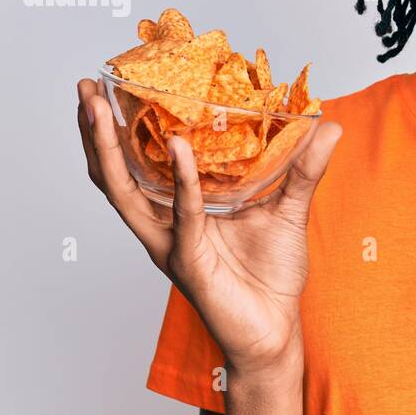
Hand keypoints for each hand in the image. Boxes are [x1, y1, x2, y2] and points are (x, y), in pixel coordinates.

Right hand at [76, 77, 342, 373]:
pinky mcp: (189, 264)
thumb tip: (329, 124)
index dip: (118, 128)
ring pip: (127, 192)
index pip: (136, 163)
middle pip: (113, 173)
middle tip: (86, 86)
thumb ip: (304, 167)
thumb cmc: (272, 276)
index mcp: (177, 210)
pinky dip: (183, 181)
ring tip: (102, 110)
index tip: (109, 83)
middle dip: (95, 131)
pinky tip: (178, 148)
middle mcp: (164, 225)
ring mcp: (171, 245)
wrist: (276, 331)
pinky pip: (183, 217)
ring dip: (110, 149)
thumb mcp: (290, 208)